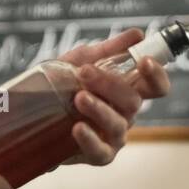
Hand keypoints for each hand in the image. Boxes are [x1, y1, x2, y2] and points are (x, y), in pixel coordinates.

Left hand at [58, 28, 170, 166]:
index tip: (144, 61)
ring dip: (99, 109)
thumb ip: (110, 49)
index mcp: (127, 89)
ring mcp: (113, 135)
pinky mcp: (98, 154)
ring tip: (79, 98)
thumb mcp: (83, 59)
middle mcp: (125, 113)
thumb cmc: (64, 82)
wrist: (32, 108)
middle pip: (133, 101)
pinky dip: (90, 140)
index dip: (156, 75)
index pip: (155, 86)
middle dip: (110, 84)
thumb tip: (136, 34)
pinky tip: (78, 128)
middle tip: (85, 72)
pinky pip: (101, 151)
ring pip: (118, 124)